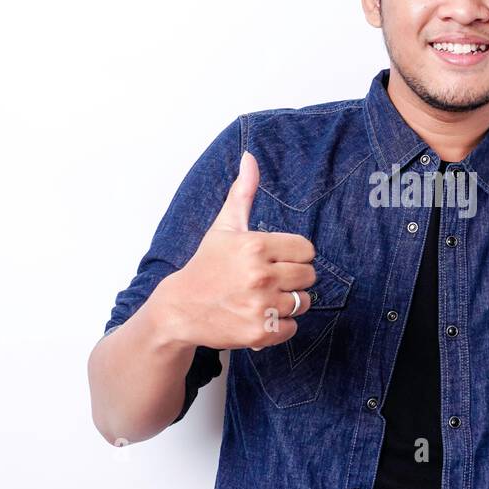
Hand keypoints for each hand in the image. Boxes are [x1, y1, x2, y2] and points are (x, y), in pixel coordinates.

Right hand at [151, 149, 316, 351]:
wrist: (179, 309)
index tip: (273, 261)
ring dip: (286, 303)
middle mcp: (260, 275)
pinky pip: (292, 328)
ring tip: (261, 299)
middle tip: (266, 282)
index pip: (307, 250)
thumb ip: (243, 193)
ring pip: (303, 303)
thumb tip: (250, 157)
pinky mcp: (261, 332)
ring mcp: (261, 305)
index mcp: (256, 245)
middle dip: (292, 279)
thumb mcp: (224, 227)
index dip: (293, 256)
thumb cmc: (206, 266)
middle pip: (309, 276)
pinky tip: (257, 317)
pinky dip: (278, 326)